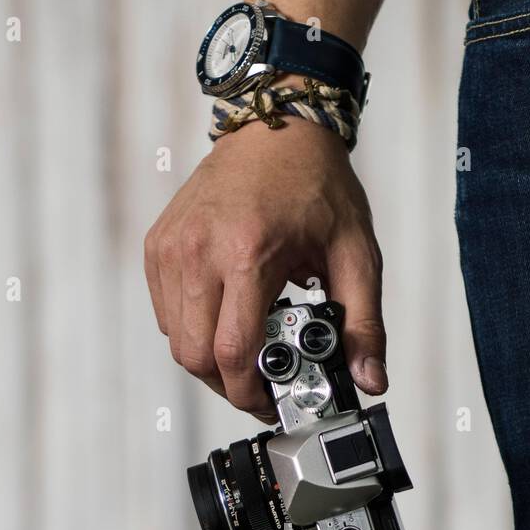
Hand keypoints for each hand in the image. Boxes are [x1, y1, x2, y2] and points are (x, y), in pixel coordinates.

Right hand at [144, 118, 386, 421]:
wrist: (277, 126)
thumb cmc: (317, 186)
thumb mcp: (356, 255)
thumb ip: (364, 323)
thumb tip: (371, 380)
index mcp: (248, 253)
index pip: (233, 352)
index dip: (249, 393)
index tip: (272, 402)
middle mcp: (200, 251)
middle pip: (196, 356)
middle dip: (227, 385)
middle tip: (260, 385)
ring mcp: (172, 247)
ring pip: (176, 340)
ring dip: (208, 361)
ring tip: (246, 352)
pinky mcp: (158, 244)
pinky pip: (166, 313)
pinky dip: (191, 329)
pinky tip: (225, 317)